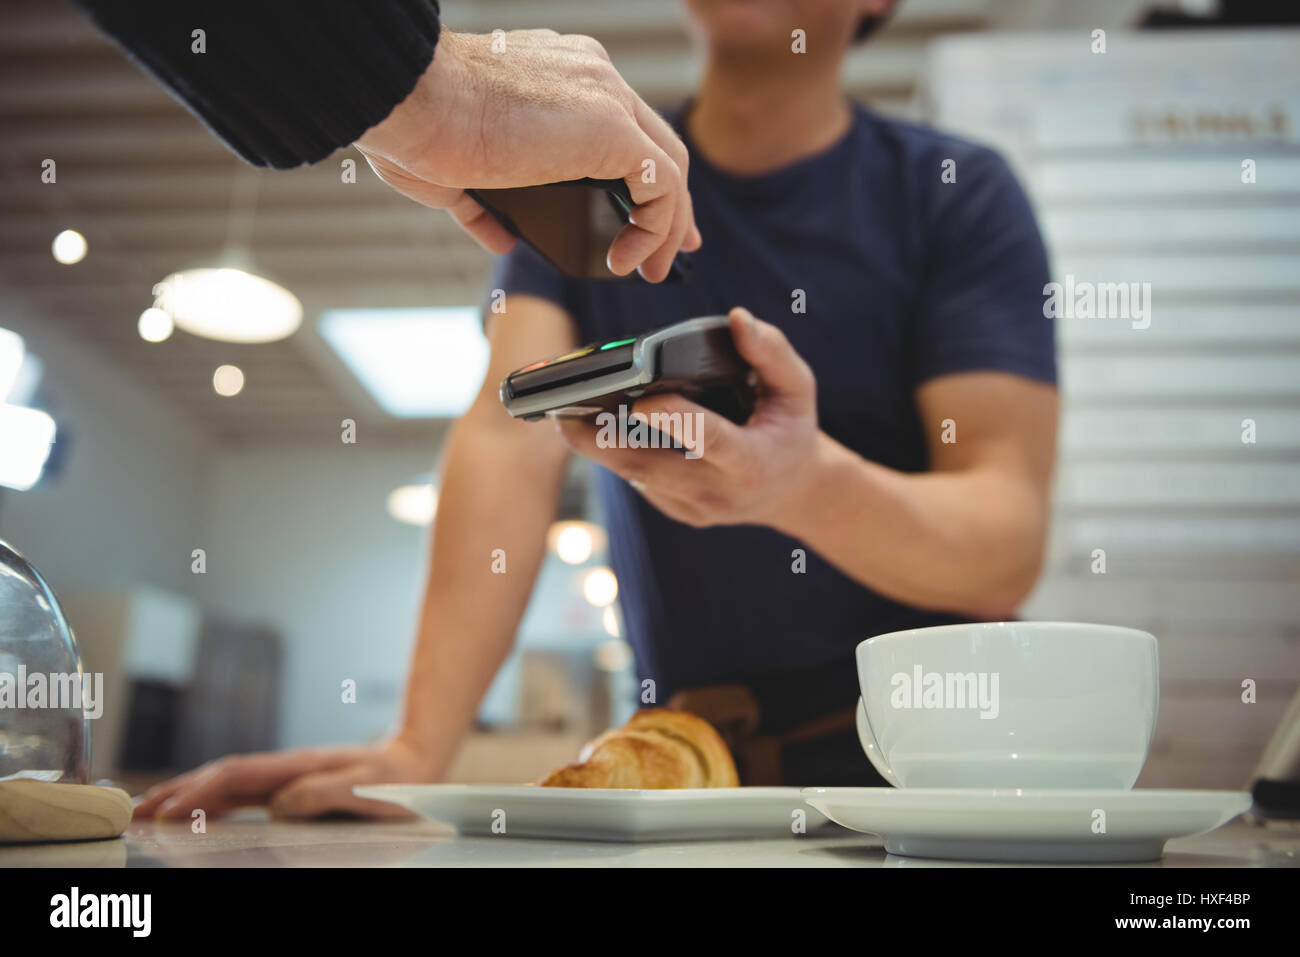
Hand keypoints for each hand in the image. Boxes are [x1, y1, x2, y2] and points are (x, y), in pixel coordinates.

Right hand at [131, 734, 433, 820]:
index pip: (238, 777)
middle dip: (177, 792)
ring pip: (225, 781)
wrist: (412, 762)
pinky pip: (240, 791)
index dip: (201, 793)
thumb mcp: (366, 788)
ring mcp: (283, 774)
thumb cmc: (393, 781)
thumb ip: (325, 794)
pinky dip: (209, 797)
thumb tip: (281, 805)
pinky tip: (192, 809)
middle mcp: (284, 767)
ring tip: (148, 810)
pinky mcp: (286, 784)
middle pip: (220, 775)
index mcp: (298, 765)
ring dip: (186, 793)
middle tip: (136, 812)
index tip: (170, 812)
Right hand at [356, 29, 700, 281]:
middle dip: (671, 203)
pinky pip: (660, 184)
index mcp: (561, 77)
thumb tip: (503, 237)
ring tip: (652, 268)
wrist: (409, 99)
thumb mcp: (459, 169)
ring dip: (668, 225)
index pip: (621, 128)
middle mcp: (592, 77)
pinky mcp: (611, 127)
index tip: (640, 221)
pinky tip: (626, 261)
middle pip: (654, 143)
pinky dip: (654, 229)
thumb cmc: (416, 124)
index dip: (638, 178)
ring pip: (667, 164)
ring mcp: (605, 97)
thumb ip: (487, 202)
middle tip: (674, 248)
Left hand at [556, 308, 821, 529]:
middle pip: (648, 464)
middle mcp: (718, 492)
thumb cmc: (790, 428)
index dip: (673, 418)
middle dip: (601, 436)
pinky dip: (617, 451)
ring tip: (566, 407)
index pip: (707, 438)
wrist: (793, 492)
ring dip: (598, 442)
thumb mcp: (798, 388)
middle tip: (563, 404)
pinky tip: (598, 424)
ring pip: (633, 474)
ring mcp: (694, 508)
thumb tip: (737, 318)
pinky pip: (638, 479)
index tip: (640, 397)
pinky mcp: (676, 512)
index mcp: (751, 461)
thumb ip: (772, 352)